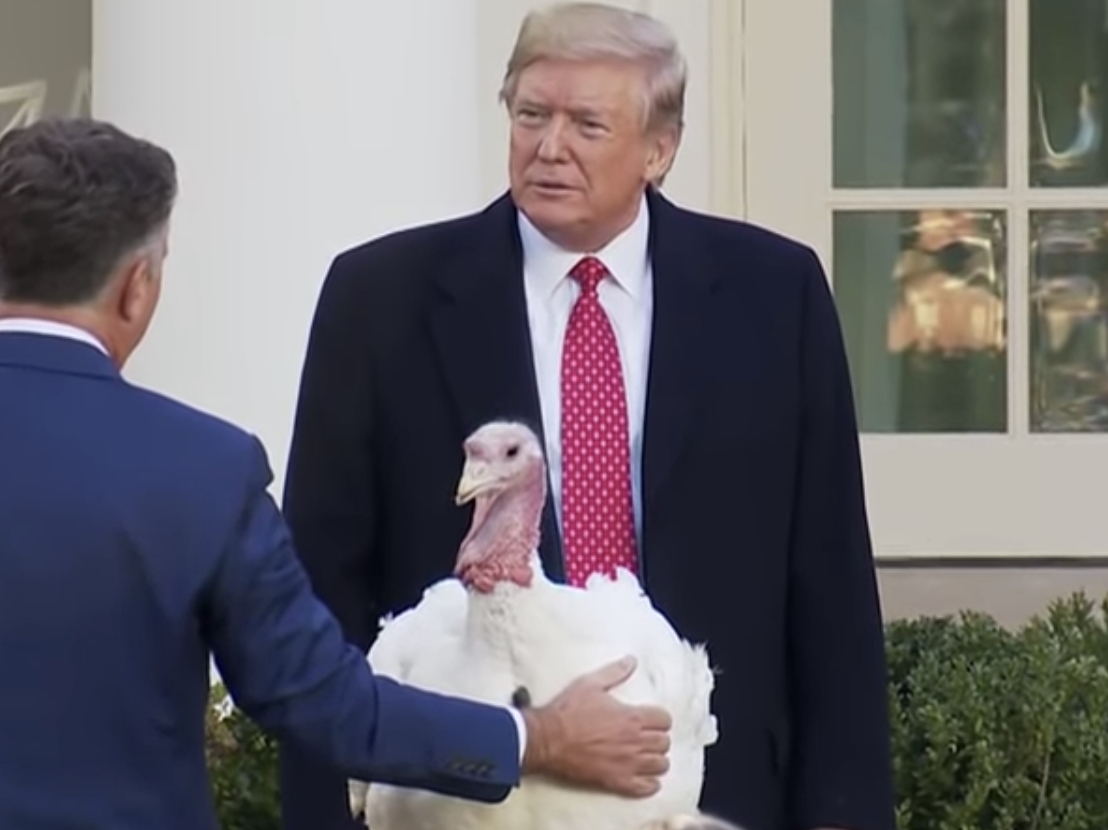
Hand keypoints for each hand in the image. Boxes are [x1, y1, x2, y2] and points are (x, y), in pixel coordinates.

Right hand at [520, 655, 671, 796]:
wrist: (547, 740)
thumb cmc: (567, 712)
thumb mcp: (590, 684)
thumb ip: (615, 672)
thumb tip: (632, 661)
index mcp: (631, 717)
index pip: (664, 720)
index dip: (659, 719)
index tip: (652, 720)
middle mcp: (634, 741)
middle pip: (664, 742)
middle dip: (659, 738)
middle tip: (648, 737)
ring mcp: (627, 763)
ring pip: (660, 765)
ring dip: (657, 760)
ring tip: (648, 756)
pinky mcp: (616, 781)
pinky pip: (645, 788)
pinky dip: (650, 784)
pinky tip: (647, 779)